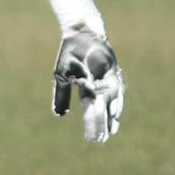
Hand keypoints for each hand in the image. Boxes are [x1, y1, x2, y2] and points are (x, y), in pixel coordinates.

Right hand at [52, 27, 123, 142]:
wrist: (79, 33)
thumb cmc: (70, 53)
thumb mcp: (62, 77)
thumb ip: (61, 96)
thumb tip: (59, 116)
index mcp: (88, 89)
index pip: (90, 111)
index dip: (91, 125)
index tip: (92, 140)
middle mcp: (100, 87)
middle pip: (101, 110)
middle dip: (101, 124)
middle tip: (101, 140)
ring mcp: (107, 79)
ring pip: (110, 102)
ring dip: (110, 116)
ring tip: (110, 130)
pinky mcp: (112, 71)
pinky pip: (115, 89)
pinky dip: (115, 100)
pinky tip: (114, 111)